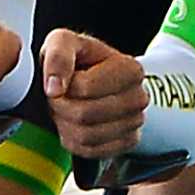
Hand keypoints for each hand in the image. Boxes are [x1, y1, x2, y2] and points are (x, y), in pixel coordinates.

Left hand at [37, 29, 147, 159]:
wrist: (89, 79)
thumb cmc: (76, 58)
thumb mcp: (62, 42)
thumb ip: (57, 56)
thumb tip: (55, 88)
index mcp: (131, 69)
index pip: (85, 89)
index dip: (63, 88)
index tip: (60, 81)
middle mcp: (139, 97)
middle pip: (85, 115)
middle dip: (61, 108)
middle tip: (59, 98)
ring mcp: (136, 122)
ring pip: (86, 137)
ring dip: (65, 126)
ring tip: (65, 110)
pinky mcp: (127, 143)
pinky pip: (91, 152)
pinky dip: (74, 141)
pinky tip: (73, 125)